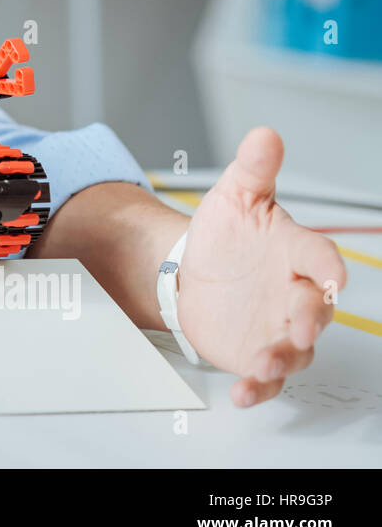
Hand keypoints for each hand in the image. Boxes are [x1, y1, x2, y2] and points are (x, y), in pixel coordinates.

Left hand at [177, 127, 347, 407]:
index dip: (328, 266)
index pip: (321, 257)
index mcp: (296, 252)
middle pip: (314, 309)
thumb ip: (253, 169)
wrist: (195, 270)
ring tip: (263, 364)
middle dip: (309, 318)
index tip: (332, 276)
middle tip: (296, 324)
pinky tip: (244, 391)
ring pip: (296, 349)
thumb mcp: (234, 197)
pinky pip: (268, 377)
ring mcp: (279, 327)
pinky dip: (258, 387)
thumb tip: (264, 135)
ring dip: (283, 358)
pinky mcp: (258, 352)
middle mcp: (297, 294)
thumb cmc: (225, 235)